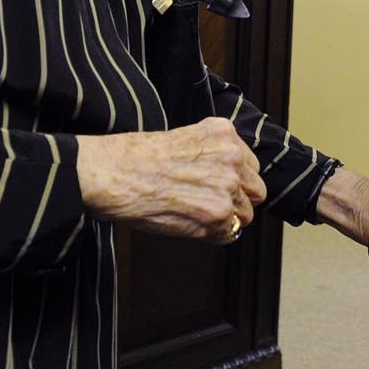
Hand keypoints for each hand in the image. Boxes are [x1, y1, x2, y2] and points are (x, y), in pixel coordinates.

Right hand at [76, 117, 264, 243]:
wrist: (112, 173)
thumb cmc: (135, 157)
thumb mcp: (182, 138)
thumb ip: (210, 154)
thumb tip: (226, 179)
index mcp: (223, 134)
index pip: (249, 165)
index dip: (235, 179)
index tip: (216, 186)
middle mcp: (232, 157)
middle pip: (256, 190)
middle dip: (237, 200)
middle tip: (208, 204)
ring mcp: (227, 186)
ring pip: (245, 215)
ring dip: (225, 220)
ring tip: (194, 214)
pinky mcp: (217, 214)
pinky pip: (229, 234)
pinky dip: (213, 235)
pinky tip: (190, 224)